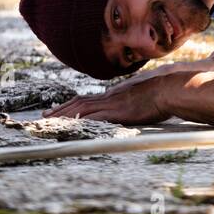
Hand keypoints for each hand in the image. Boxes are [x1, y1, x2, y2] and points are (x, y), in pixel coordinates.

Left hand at [43, 76, 167, 125]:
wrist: (169, 88)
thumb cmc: (161, 90)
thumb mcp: (142, 92)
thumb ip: (132, 98)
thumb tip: (130, 104)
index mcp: (114, 94)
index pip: (87, 99)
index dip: (70, 105)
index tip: (58, 110)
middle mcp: (110, 97)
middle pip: (79, 103)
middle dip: (60, 110)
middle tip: (44, 116)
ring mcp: (113, 104)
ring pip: (82, 109)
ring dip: (64, 115)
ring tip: (49, 121)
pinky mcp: (119, 113)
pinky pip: (95, 118)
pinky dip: (80, 121)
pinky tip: (70, 125)